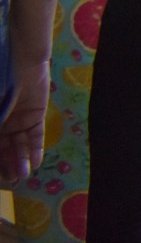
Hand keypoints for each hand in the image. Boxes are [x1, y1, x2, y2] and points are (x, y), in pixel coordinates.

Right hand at [0, 58, 49, 182]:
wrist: (17, 61)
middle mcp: (2, 122)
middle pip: (4, 149)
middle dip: (6, 165)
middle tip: (11, 181)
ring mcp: (18, 119)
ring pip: (20, 145)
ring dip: (20, 160)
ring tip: (22, 176)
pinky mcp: (36, 114)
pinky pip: (36, 135)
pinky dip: (35, 149)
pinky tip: (34, 163)